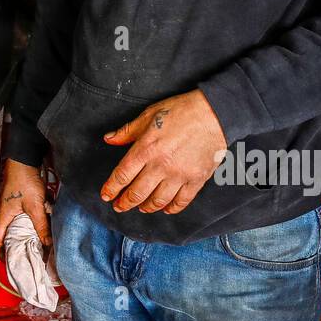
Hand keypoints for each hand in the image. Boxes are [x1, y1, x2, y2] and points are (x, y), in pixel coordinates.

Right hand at [0, 159, 50, 259]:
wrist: (24, 158)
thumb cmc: (24, 179)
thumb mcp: (35, 206)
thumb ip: (41, 226)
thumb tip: (47, 244)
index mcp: (2, 215)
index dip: (0, 252)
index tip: (7, 261)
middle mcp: (4, 211)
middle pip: (6, 233)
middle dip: (14, 245)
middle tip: (24, 255)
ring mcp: (10, 204)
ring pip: (15, 224)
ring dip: (23, 233)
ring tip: (33, 243)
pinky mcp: (18, 198)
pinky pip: (21, 215)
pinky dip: (29, 222)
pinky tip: (40, 223)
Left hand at [100, 89, 227, 214]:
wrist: (214, 114)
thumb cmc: (181, 111)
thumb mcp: (148, 116)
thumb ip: (127, 131)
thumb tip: (109, 139)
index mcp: (146, 149)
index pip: (122, 175)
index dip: (111, 188)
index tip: (106, 195)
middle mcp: (161, 166)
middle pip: (137, 192)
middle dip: (125, 202)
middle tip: (119, 206)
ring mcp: (179, 175)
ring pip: (158, 201)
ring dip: (146, 207)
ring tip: (140, 208)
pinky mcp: (196, 180)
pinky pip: (181, 202)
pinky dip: (171, 208)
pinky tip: (165, 209)